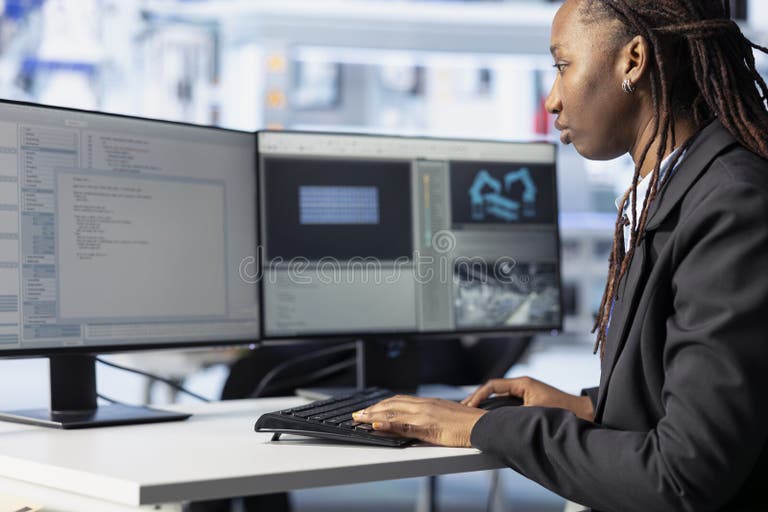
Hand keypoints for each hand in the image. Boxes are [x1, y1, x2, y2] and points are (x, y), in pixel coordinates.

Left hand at [352, 395, 486, 446]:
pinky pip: (404, 426)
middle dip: (372, 409)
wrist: (482, 425)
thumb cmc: (468, 422)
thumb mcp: (446, 414)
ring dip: (373, 415)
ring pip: (393, 412)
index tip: (369, 408)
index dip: (382, 404)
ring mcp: (425, 415)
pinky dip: (388, 424)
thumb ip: (431, 415)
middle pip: (391, 404)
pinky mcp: (428, 427)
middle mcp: (424, 405)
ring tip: (360, 419)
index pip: (399, 400)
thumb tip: (421, 419)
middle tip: (357, 415)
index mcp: (428, 402)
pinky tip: (376, 424)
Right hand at [461, 377, 593, 421]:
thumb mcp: (536, 412)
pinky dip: (495, 412)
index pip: (492, 386)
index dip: (478, 395)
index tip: (468, 406)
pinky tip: (489, 421)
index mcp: (523, 383)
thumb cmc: (564, 410)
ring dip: (486, 407)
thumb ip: (516, 415)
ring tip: (472, 416)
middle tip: (463, 410)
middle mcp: (522, 387)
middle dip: (477, 400)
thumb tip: (498, 422)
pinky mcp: (528, 404)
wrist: (585, 414)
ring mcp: (525, 395)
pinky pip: (506, 406)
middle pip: (493, 391)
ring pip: (499, 399)